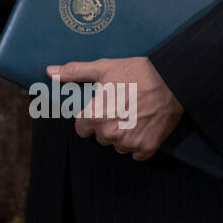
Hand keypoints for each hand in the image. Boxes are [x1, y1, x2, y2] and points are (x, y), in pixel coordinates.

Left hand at [47, 56, 183, 159]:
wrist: (172, 80)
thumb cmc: (136, 72)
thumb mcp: (103, 68)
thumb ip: (74, 72)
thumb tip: (50, 72)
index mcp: (95, 116)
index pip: (82, 129)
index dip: (90, 119)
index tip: (101, 109)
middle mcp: (110, 133)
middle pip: (100, 137)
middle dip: (107, 126)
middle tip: (121, 109)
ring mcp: (129, 143)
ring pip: (117, 146)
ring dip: (122, 136)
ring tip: (133, 116)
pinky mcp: (147, 148)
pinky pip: (136, 154)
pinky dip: (139, 144)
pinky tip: (144, 127)